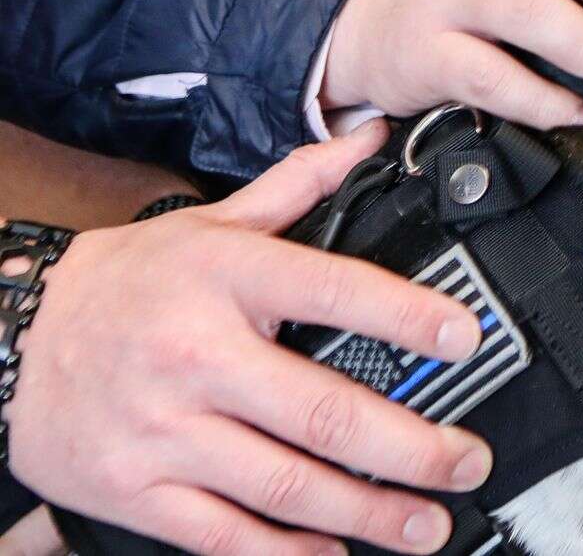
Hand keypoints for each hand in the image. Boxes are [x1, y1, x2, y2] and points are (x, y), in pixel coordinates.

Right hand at [5, 122, 493, 555]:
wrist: (9, 336)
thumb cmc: (127, 282)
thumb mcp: (210, 223)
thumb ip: (298, 187)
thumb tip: (368, 140)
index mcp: (226, 277)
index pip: (332, 289)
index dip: (405, 317)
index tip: (463, 338)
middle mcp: (196, 354)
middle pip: (321, 410)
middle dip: (408, 446)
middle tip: (464, 462)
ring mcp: (163, 430)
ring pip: (282, 484)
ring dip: (366, 511)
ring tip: (426, 523)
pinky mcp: (134, 490)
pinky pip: (222, 532)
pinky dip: (285, 552)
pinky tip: (335, 553)